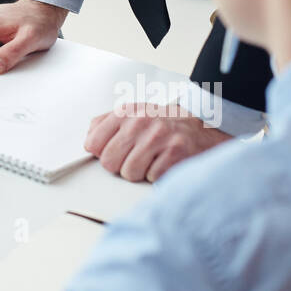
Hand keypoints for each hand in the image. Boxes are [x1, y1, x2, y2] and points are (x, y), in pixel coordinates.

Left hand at [84, 103, 230, 182]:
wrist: (201, 126)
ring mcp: (158, 136)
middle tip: (136, 157)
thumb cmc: (163, 124)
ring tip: (152, 160)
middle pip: (109, 162)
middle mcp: (140, 121)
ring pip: (129, 173)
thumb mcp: (132, 114)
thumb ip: (105, 124)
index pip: (94, 143)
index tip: (113, 153)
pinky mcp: (175, 152)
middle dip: (120, 165)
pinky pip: (151, 178)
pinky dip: (157, 176)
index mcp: (125, 112)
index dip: (102, 154)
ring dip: (140, 172)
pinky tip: (165, 163)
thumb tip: (89, 142)